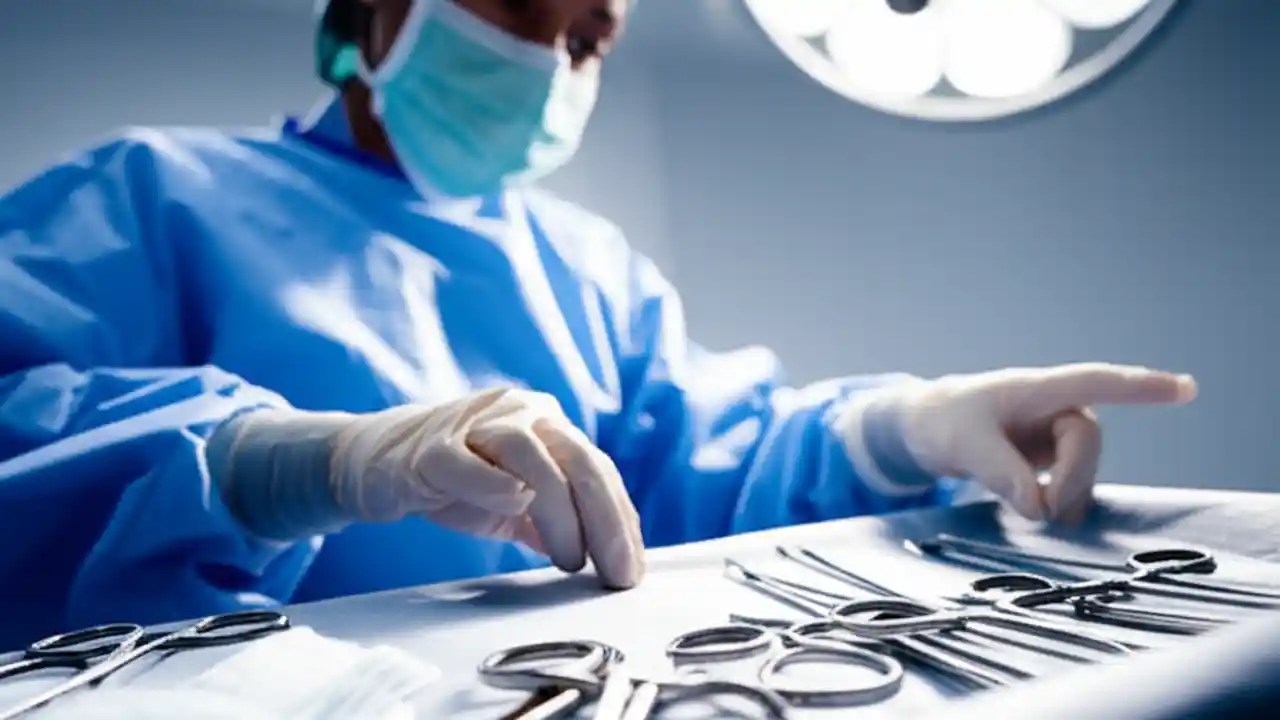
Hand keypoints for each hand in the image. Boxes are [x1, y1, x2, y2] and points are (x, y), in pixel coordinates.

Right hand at [330, 388, 644, 587]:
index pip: (598, 470)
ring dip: (559, 513)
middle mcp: (520, 412)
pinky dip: (495, 484)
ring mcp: (474, 424)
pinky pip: (468, 460)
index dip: (621, 522)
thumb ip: (556, 520)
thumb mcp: (516, 502)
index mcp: (547, 424)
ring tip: (568, 558)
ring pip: (531, 457)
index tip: (630, 569)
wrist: (374, 461)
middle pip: (578, 460)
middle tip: (615, 573)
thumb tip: (605, 558)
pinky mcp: (430, 447)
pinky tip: (516, 507)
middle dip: (606, 522)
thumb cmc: (453, 479)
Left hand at [841, 364, 1197, 522]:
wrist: (923, 432)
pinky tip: (1042, 514)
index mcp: (1034, 390)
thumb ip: (999, 472)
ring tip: (1029, 510)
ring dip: (1064, 495)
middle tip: (1041, 511)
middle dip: (1070, 478)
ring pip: (1083, 470)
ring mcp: (1055, 436)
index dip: (1140, 387)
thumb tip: (1040, 507)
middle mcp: (1054, 409)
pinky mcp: (1052, 463)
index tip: (1185, 389)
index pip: (1095, 383)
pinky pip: (1073, 487)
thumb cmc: (942, 424)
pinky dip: (1060, 505)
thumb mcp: (961, 445)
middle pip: (1086, 441)